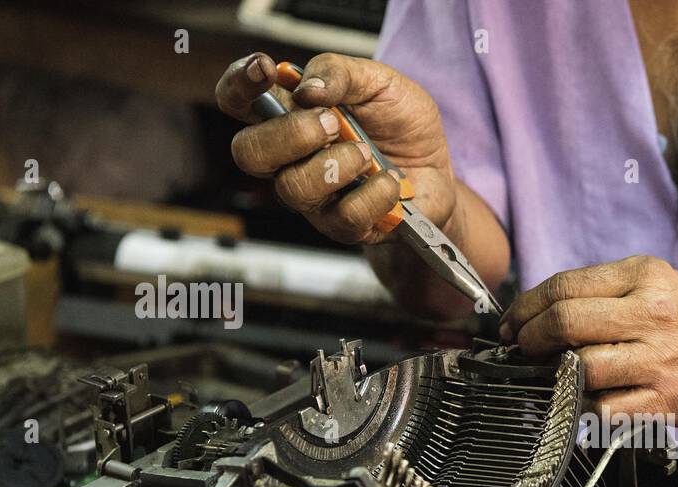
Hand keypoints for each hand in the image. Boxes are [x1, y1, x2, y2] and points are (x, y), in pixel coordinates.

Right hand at [215, 52, 457, 244]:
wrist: (439, 168)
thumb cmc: (401, 125)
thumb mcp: (379, 82)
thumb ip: (340, 73)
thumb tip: (308, 88)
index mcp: (289, 115)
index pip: (238, 102)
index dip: (238, 85)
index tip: (265, 69)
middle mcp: (291, 159)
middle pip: (248, 154)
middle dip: (289, 134)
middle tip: (331, 122)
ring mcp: (314, 197)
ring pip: (293, 189)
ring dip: (335, 165)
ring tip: (366, 153)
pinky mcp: (344, 226)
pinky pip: (344, 216)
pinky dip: (373, 193)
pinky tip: (390, 182)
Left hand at [501, 256, 677, 425]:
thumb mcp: (658, 281)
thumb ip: (604, 292)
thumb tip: (540, 314)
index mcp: (645, 277)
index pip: (565, 287)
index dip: (526, 308)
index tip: (513, 323)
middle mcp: (653, 315)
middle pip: (566, 323)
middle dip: (530, 340)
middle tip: (522, 350)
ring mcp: (661, 360)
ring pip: (581, 368)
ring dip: (554, 376)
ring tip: (552, 376)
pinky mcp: (667, 401)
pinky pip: (606, 409)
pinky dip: (585, 407)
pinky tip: (585, 400)